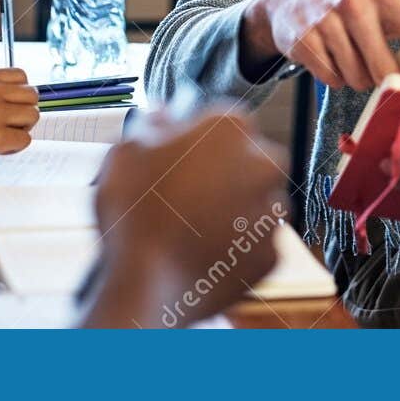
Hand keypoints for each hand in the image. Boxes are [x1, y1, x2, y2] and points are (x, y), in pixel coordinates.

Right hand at [0, 68, 38, 175]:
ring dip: (22, 129)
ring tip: (4, 136)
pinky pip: (25, 139)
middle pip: (32, 95)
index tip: (12, 105)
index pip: (20, 75)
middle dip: (25, 110)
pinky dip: (16, 147)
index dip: (21, 92)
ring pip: (33, 116)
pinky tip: (0, 149)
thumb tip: (11, 99)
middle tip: (10, 124)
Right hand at [81, 108, 286, 327]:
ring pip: (258, 202)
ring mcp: (272, 213)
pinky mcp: (271, 254)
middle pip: (251, 160)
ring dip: (235, 209)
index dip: (200, 140)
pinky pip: (257, 244)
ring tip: (193, 226)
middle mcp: (264, 164)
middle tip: (187, 193)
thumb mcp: (127, 150)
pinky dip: (237, 247)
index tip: (181, 157)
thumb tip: (163, 115)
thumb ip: (151, 124)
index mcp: (232, 127)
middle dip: (227, 173)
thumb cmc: (135, 214)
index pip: (225, 122)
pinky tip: (205, 250)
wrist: (146, 285)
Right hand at [238, 0, 399, 89]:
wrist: (290, 1)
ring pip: (357, 78)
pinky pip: (332, 80)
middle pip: (385, 68)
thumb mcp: (387, 3)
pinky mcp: (304, 40)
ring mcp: (327, 22)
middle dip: (388, 83)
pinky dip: (335, 78)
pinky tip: (330, 58)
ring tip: (350, 57)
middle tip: (384, 78)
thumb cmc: (351, 7)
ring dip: (358, 78)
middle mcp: (355, 4)